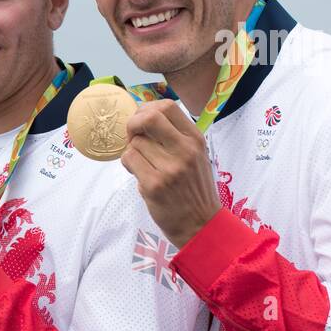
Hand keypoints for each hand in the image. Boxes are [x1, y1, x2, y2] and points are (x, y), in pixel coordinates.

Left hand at [120, 100, 221, 247]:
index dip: (147, 110)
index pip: (167, 106)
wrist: (201, 224)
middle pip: (147, 118)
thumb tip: (142, 115)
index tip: (143, 124)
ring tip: (144, 165)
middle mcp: (185, 150)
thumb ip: (174, 135)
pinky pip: (129, 160)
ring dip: (132, 152)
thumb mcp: (195, 155)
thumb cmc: (194, 188)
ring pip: (134, 143)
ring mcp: (170, 168)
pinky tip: (141, 175)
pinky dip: (129, 166)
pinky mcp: (154, 185)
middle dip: (132, 125)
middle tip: (133, 138)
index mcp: (195, 139)